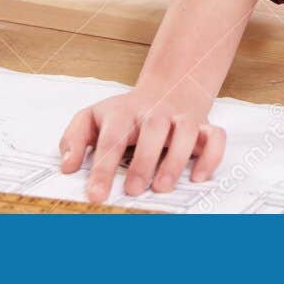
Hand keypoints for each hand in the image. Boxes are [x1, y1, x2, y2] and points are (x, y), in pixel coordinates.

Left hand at [59, 77, 227, 203]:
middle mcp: (156, 112)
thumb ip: (74, 140)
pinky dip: (211, 156)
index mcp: (124, 111)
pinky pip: (216, 137)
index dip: (103, 167)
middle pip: (153, 128)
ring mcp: (182, 117)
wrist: (168, 88)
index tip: (97, 195)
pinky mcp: (205, 126)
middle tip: (133, 191)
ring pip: (187, 131)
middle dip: (143, 161)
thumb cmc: (126, 114)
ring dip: (175, 159)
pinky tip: (198, 177)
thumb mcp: (92, 118)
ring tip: (162, 187)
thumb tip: (67, 167)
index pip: (112, 136)